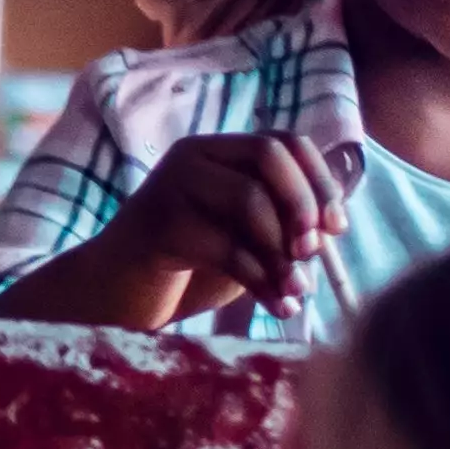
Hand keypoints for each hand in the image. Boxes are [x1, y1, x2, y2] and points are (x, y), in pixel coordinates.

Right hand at [21, 137, 338, 325]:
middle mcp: (194, 157)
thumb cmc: (185, 267)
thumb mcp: (240, 238)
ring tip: (296, 290)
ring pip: (250, 199)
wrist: (113, 294)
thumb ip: (278, 226)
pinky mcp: (158, 225)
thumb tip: (330, 232)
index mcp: (217, 152)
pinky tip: (278, 307)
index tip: (336, 229)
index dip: (319, 182)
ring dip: (283, 251)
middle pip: (269, 154)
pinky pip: (226, 247)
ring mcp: (171, 186)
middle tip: (312, 251)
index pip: (284, 141)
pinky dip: (262, 281)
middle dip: (303, 204)